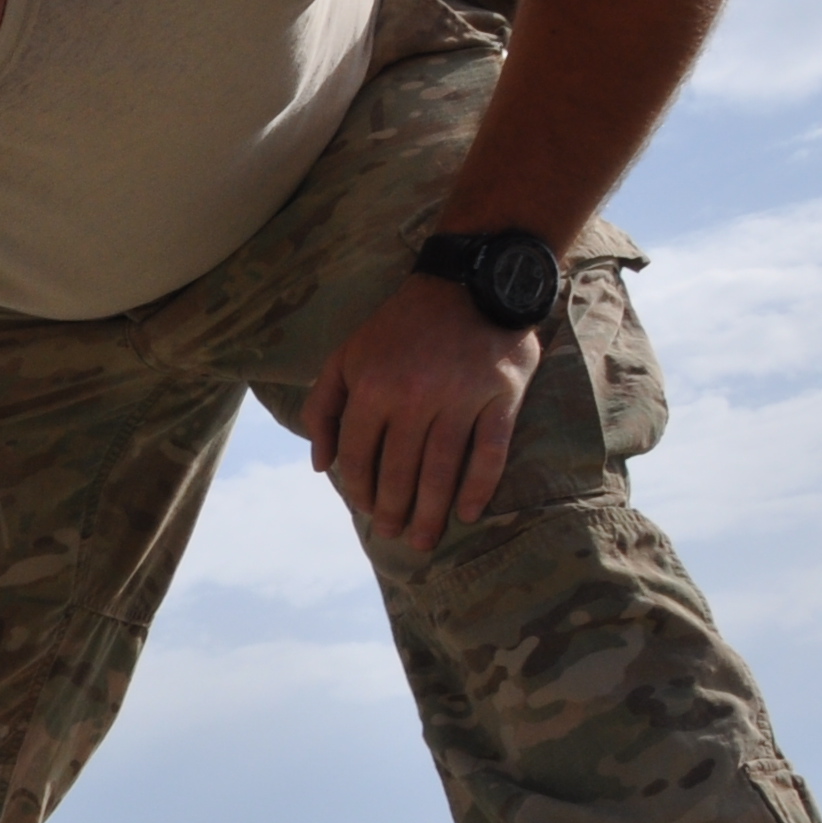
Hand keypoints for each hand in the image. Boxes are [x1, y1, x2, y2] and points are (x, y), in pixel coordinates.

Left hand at [305, 275, 542, 554]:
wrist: (468, 284)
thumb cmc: (400, 325)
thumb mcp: (347, 355)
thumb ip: (324, 407)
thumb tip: (320, 465)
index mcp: (373, 387)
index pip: (359, 454)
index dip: (360, 488)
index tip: (365, 510)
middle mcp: (414, 396)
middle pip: (399, 470)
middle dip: (394, 510)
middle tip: (395, 535)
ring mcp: (460, 397)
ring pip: (441, 469)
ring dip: (432, 511)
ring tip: (425, 538)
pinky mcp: (501, 397)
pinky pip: (489, 452)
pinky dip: (479, 486)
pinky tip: (469, 512)